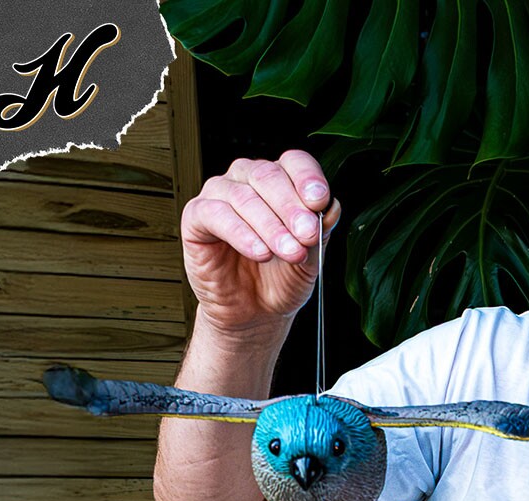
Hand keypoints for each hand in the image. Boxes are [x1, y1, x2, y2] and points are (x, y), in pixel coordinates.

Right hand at [180, 149, 340, 335]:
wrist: (254, 311)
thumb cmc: (282, 278)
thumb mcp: (311, 258)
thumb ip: (320, 232)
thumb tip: (332, 207)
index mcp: (281, 180)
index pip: (295, 162)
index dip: (308, 178)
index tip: (321, 201)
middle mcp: (248, 179)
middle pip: (269, 175)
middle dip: (292, 207)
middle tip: (307, 234)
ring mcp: (220, 193)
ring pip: (244, 196)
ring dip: (271, 226)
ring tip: (291, 253)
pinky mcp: (196, 215)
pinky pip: (216, 214)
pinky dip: (241, 234)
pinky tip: (260, 253)